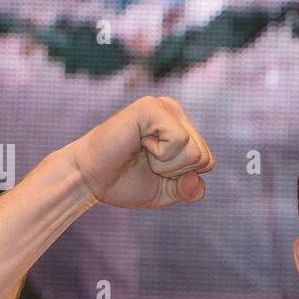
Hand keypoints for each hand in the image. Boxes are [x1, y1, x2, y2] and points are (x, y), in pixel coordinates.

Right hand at [65, 96, 213, 208]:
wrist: (89, 180)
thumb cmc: (124, 181)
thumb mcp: (166, 192)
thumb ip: (189, 190)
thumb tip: (197, 180)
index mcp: (182, 128)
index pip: (208, 162)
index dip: (182, 178)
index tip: (154, 170)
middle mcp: (175, 113)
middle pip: (204, 158)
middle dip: (175, 172)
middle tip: (145, 162)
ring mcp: (164, 107)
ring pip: (194, 152)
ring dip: (165, 164)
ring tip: (141, 153)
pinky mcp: (151, 106)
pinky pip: (180, 140)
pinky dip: (160, 154)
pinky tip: (138, 144)